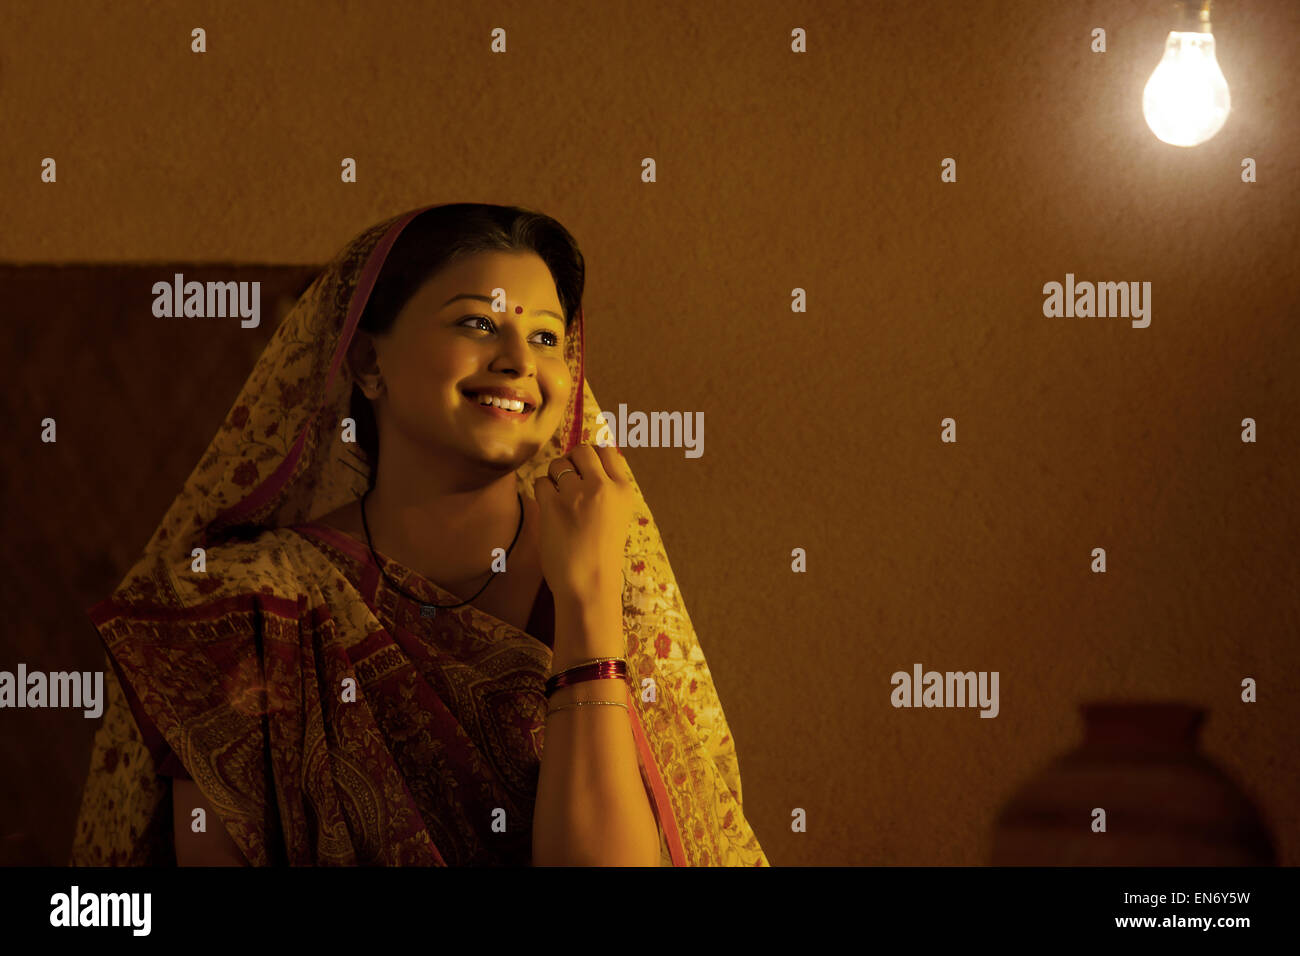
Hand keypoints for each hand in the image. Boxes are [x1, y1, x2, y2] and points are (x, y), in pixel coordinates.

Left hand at [532, 442, 635, 606]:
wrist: (590, 584)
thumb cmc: (602, 553)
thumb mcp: (618, 515)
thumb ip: (608, 488)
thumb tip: (586, 461)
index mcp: (623, 490)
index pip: (606, 450)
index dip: (591, 457)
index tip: (584, 470)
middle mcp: (602, 487)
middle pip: (582, 450)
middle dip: (571, 462)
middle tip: (567, 482)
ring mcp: (577, 495)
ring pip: (558, 464)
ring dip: (554, 477)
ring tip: (558, 498)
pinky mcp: (553, 506)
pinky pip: (541, 482)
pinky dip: (542, 492)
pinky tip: (549, 509)